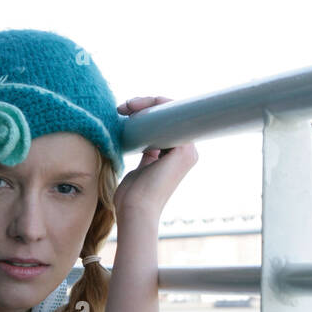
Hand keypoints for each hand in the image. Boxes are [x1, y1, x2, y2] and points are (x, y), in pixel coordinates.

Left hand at [113, 96, 198, 221]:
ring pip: (171, 112)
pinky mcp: (185, 149)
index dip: (146, 114)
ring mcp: (188, 150)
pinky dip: (157, 104)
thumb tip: (145, 142)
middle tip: (123, 108)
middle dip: (146, 105)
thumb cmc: (132, 195)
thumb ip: (148, 155)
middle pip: (170, 116)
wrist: (136, 208)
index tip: (123, 112)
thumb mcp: (141, 169)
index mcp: (177, 157)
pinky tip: (136, 107)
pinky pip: (174, 113)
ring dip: (148, 103)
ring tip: (127, 108)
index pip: (165, 125)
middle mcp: (187, 152)